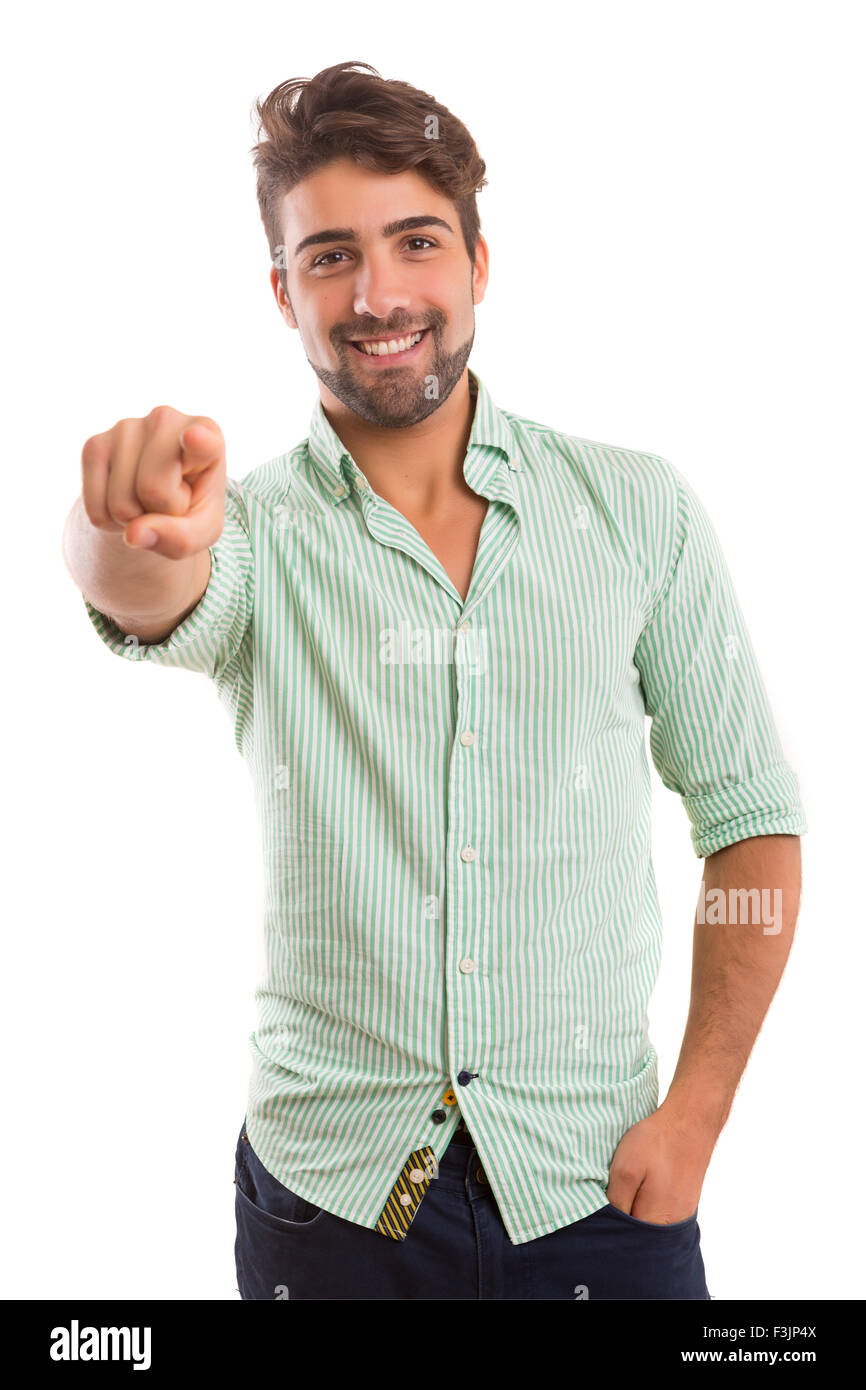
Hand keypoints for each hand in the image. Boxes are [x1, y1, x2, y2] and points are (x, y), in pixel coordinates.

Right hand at [81, 405, 226, 560]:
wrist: (154, 498)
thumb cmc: (190, 507)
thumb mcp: (202, 530)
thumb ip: (181, 539)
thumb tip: (133, 534)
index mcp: (208, 435)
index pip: (203, 440)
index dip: (199, 441)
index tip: (195, 438)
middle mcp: (166, 419)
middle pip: (153, 490)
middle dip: (160, 513)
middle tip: (169, 501)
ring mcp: (126, 427)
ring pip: (121, 505)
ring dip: (133, 519)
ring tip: (147, 499)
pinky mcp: (94, 444)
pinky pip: (96, 510)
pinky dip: (110, 522)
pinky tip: (125, 499)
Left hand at [605, 1101, 716, 1224]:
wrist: (689, 1122)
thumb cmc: (655, 1143)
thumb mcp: (624, 1169)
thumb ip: (617, 1201)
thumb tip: (609, 1224)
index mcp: (655, 1220)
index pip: (625, 1238)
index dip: (609, 1225)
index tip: (600, 1206)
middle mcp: (672, 1225)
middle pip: (639, 1234)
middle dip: (623, 1220)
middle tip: (615, 1191)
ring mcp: (682, 1214)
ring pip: (649, 1223)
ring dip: (635, 1210)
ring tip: (630, 1186)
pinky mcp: (685, 1202)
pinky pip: (661, 1213)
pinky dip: (648, 1203)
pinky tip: (643, 1185)